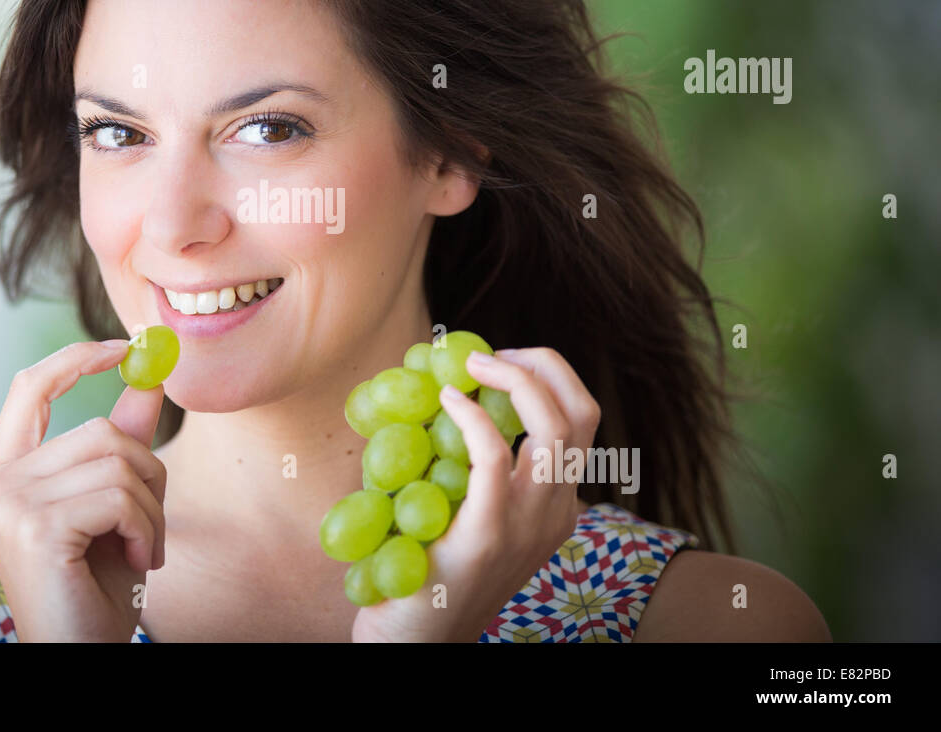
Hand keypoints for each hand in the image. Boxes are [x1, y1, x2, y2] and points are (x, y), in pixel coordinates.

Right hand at [0, 339, 168, 641]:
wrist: (82, 653)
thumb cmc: (95, 585)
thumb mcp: (115, 501)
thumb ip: (124, 439)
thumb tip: (150, 375)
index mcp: (5, 470)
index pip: (30, 385)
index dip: (78, 357)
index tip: (130, 348)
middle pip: (99, 430)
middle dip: (147, 471)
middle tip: (152, 521)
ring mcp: (9, 502)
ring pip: (117, 460)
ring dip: (151, 507)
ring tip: (142, 547)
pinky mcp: (35, 526)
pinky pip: (120, 495)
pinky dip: (146, 527)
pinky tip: (138, 559)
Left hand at [352, 347, 600, 641]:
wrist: (415, 645)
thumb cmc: (431, 571)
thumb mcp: (472, 514)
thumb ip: (477, 470)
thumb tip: (445, 396)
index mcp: (557, 503)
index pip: (581, 419)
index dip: (546, 374)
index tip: (497, 360)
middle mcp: (557, 510)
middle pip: (582, 413)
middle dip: (542, 364)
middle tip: (488, 354)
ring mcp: (529, 524)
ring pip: (555, 428)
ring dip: (515, 379)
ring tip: (470, 364)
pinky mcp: (489, 535)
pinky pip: (495, 458)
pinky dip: (474, 417)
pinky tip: (447, 401)